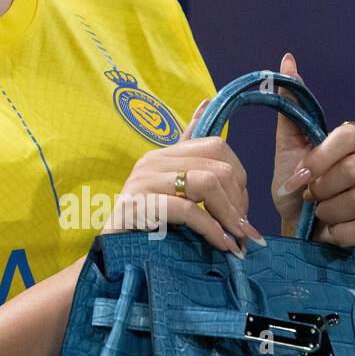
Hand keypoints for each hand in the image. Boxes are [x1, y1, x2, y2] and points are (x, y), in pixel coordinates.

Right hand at [101, 96, 265, 255]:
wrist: (112, 252)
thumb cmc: (147, 224)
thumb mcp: (171, 188)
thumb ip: (190, 156)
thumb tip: (207, 103)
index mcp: (164, 154)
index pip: (216, 145)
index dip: (238, 176)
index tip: (241, 208)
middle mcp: (153, 161)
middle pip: (218, 165)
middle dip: (238, 200)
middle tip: (242, 229)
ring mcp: (144, 180)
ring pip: (207, 183)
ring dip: (229, 215)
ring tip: (236, 239)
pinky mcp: (140, 204)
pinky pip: (188, 210)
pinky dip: (212, 230)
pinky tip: (221, 245)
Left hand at [271, 52, 354, 246]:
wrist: (300, 229)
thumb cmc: (297, 188)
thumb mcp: (288, 147)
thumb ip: (290, 108)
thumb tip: (287, 61)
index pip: (348, 135)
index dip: (320, 158)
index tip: (299, 175)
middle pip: (354, 169)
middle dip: (321, 188)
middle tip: (309, 196)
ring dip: (328, 211)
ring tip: (320, 213)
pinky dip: (339, 232)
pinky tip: (331, 230)